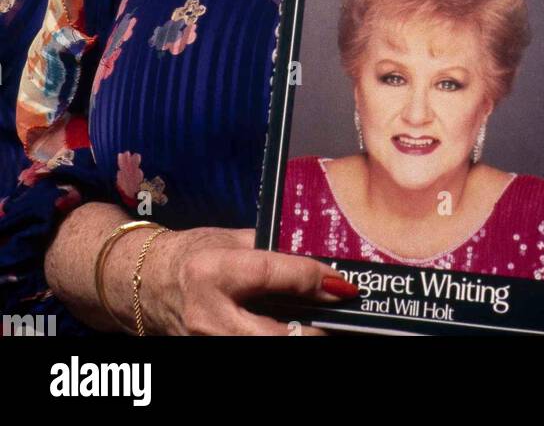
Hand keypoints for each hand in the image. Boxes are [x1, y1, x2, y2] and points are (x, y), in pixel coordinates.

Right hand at [134, 225, 355, 335]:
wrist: (147, 286)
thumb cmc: (193, 255)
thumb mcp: (230, 239)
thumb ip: (271, 249)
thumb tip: (317, 258)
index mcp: (214, 271)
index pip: (272, 275)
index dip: (313, 279)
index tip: (342, 283)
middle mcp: (209, 315)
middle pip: (273, 335)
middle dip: (313, 331)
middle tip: (340, 319)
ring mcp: (207, 344)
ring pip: (266, 350)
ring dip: (299, 340)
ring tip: (322, 328)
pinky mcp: (209, 357)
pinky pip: (252, 353)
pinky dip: (278, 343)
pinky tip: (296, 333)